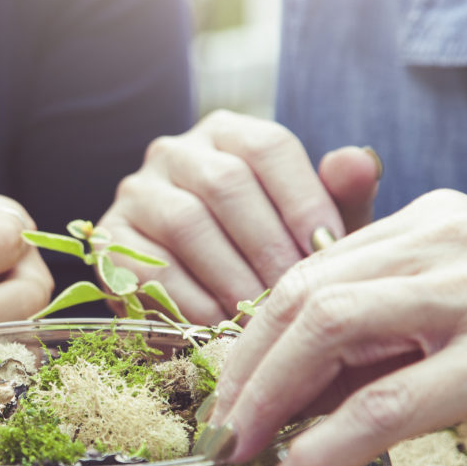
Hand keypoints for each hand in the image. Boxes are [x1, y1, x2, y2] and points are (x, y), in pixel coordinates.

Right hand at [97, 110, 381, 324]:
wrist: (206, 314)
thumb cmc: (269, 263)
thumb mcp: (309, 233)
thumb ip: (339, 199)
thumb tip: (358, 160)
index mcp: (228, 134)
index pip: (269, 146)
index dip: (304, 199)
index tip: (331, 252)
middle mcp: (175, 152)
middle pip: (226, 183)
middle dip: (269, 246)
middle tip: (298, 297)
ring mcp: (136, 193)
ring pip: (186, 221)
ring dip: (231, 277)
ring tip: (263, 319)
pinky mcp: (108, 240)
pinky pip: (150, 266)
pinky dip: (190, 303)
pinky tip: (221, 331)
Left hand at [205, 189, 466, 465]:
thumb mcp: (456, 318)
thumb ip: (379, 331)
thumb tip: (284, 381)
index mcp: (431, 221)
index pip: (310, 270)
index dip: (252, 336)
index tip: (223, 391)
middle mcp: (448, 239)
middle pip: (306, 294)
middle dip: (245, 368)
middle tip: (217, 428)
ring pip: (333, 331)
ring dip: (270, 399)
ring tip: (240, 453)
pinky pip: (390, 400)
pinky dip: (331, 442)